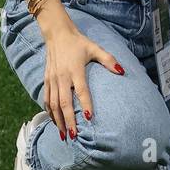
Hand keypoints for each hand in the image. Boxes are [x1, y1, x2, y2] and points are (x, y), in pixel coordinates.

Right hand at [40, 18, 123, 139]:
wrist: (57, 34)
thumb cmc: (79, 43)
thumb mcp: (95, 48)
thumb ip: (109, 60)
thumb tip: (122, 71)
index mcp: (75, 70)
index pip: (81, 91)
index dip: (86, 104)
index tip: (90, 118)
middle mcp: (62, 77)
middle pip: (64, 103)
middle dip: (68, 120)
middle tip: (73, 135)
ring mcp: (52, 79)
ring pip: (52, 104)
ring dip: (57, 120)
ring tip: (64, 134)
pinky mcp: (46, 80)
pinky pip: (46, 99)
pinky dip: (49, 112)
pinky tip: (54, 121)